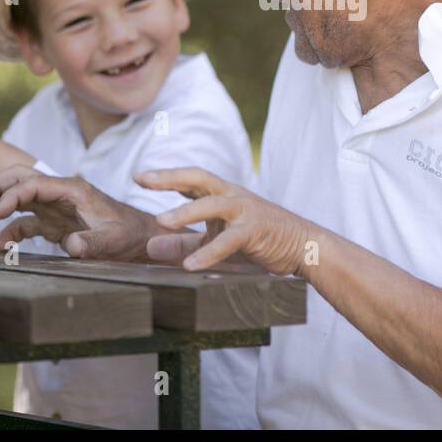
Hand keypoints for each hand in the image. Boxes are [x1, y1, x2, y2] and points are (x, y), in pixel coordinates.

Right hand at [0, 165, 166, 260]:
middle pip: (22, 180)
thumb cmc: (128, 234)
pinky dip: (10, 231)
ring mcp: (55, 208)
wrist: (139, 239)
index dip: (12, 194)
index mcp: (73, 189)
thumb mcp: (113, 239)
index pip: (35, 183)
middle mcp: (60, 194)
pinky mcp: (54, 223)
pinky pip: (26, 223)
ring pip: (20, 197)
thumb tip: (71, 246)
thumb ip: (92, 242)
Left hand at [135, 167, 315, 274]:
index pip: (190, 180)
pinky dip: (208, 252)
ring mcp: (245, 210)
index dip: (165, 177)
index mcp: (221, 194)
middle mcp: (231, 195)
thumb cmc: (258, 240)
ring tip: (160, 222)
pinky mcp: (255, 229)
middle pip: (198, 178)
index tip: (139, 177)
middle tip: (143, 179)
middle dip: (170, 177)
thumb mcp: (216, 240)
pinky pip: (228, 241)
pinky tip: (190, 265)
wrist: (302, 246)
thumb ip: (184, 243)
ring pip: (211, 204)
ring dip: (185, 213)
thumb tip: (150, 245)